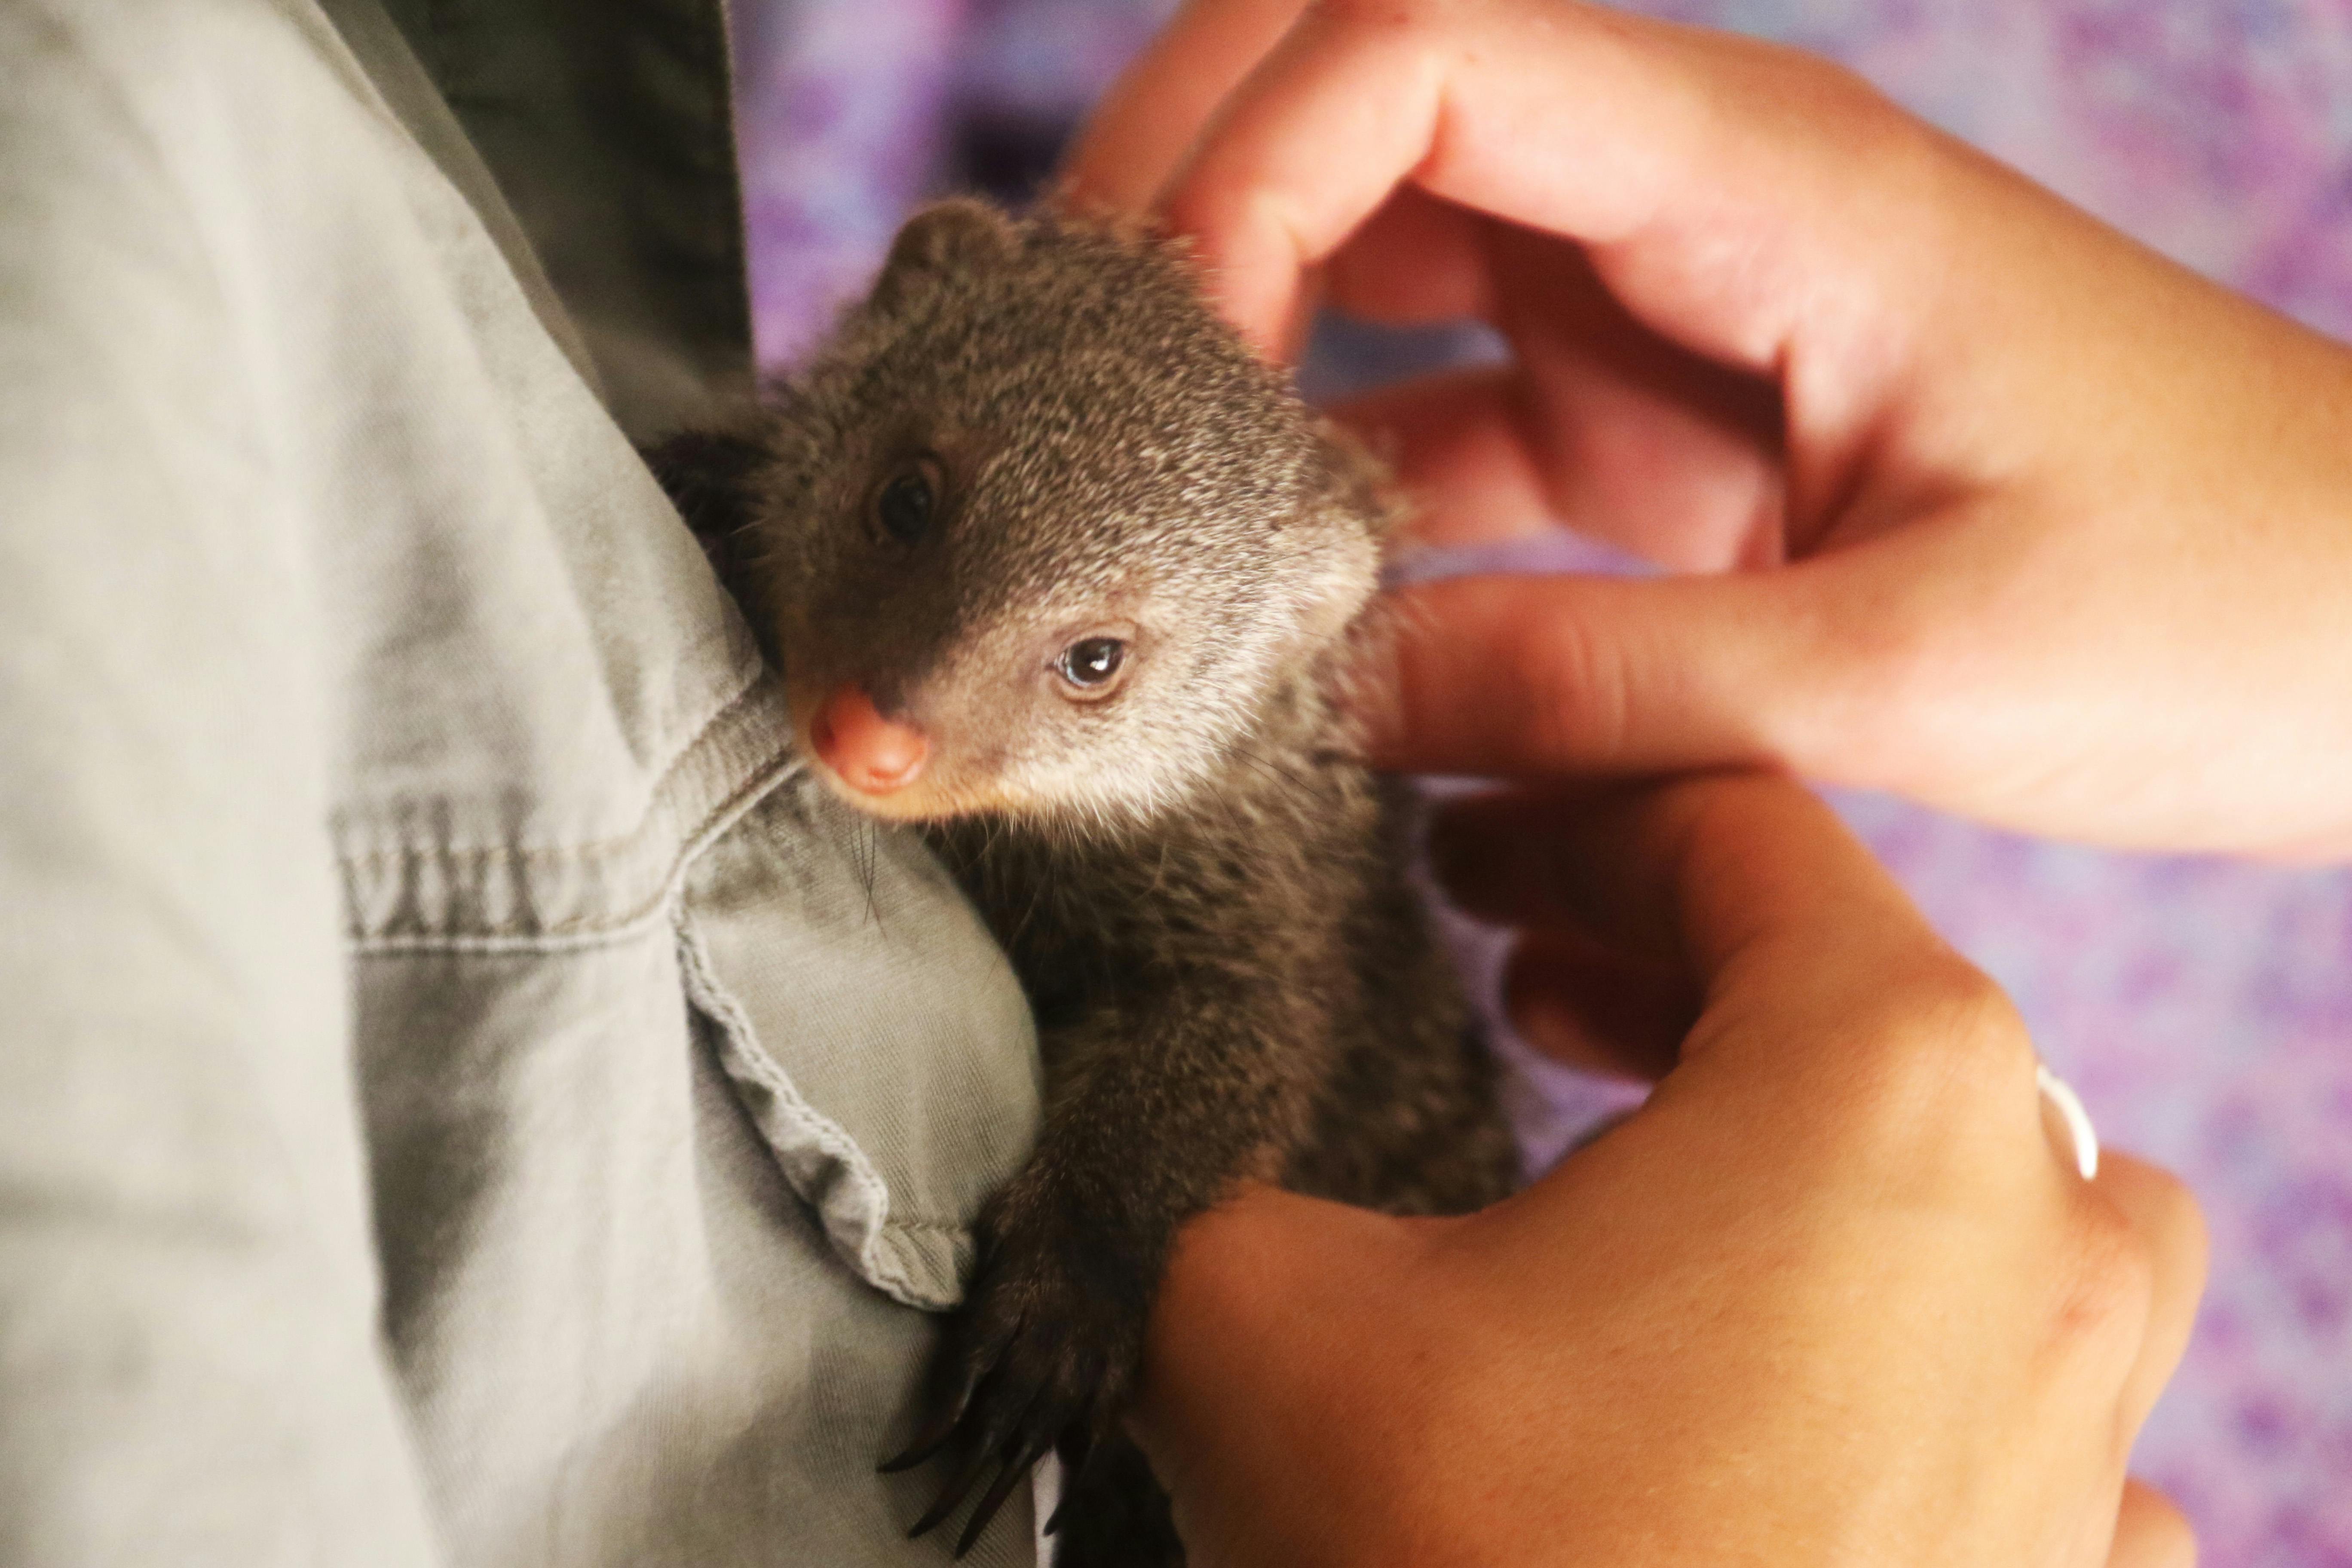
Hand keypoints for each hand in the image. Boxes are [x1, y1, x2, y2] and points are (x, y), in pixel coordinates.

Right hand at [1066, 0, 2351, 858]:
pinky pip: (1438, 419)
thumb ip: (1597, 682)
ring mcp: (1656, 307)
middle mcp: (1681, 201)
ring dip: (1236, 338)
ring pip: (1373, 244)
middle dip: (1183, 185)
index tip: (1162, 353)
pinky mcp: (1654, 427)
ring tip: (1118, 484)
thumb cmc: (2224, 612)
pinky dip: (1329, 486)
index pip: (1415, 46)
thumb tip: (1327, 698)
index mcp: (1761, 178)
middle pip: (1352, 82)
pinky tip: (1262, 595)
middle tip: (1067, 360)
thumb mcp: (1904, 674)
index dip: (1241, 165)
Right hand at [1131, 773, 2204, 1566]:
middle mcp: (2046, 1226)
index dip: (1568, 817)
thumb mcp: (1250, 1297)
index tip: (1462, 847)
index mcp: (1886, 1081)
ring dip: (1809, 1132)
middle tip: (1511, 967)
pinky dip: (1901, 1331)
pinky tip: (1765, 1369)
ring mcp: (2091, 1412)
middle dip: (1664, 960)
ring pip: (1976, 1176)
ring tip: (1646, 1150)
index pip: (1736, 834)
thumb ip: (1202, 1142)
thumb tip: (1155, 1092)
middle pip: (1862, 995)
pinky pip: (2019, 1379)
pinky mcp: (2076, 1562)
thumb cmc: (1457, 1560)